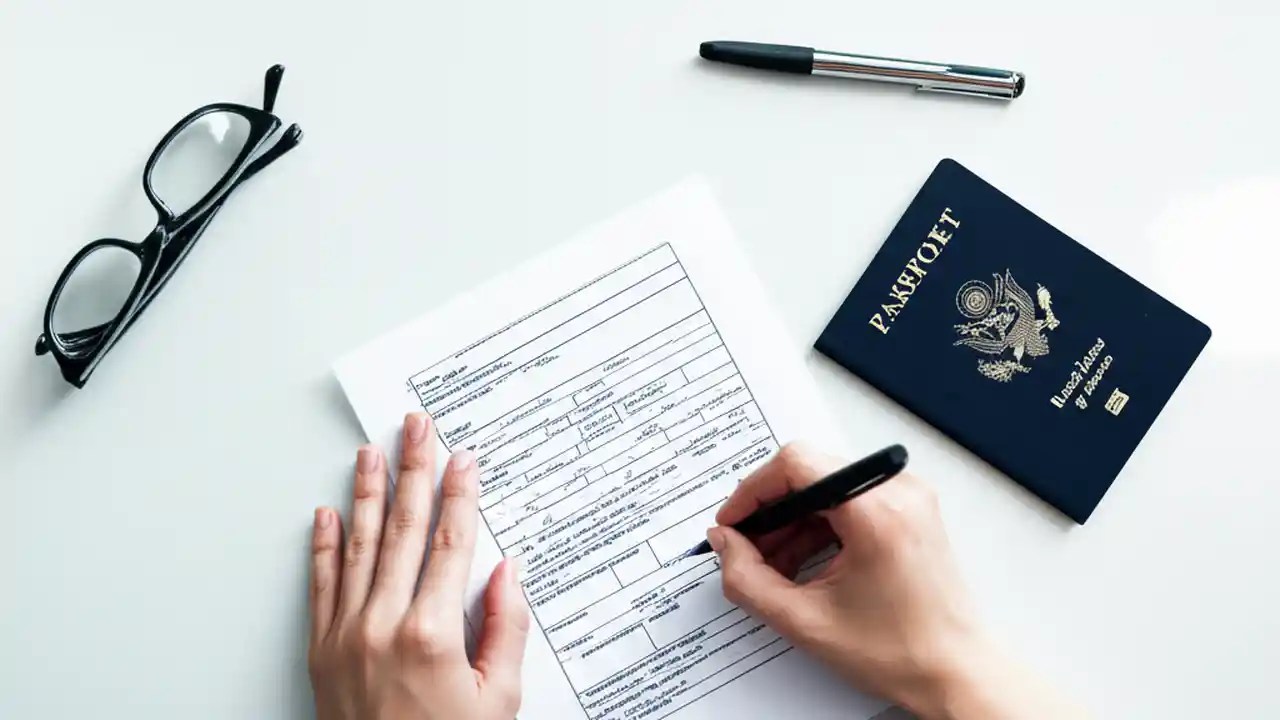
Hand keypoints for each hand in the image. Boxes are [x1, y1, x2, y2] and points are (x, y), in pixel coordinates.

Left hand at [308, 413, 528, 719]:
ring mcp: (346, 635)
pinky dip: (323, 546)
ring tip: (369, 452)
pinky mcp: (321, 650)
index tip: (463, 459)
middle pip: (401, 529)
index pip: (449, 543)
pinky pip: (321, 584)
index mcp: (432, 634)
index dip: (459, 494)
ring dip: (365, 492)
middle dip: (411, 470)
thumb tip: (507, 575)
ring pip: (358, 546)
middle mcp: (383, 625)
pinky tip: (326, 514)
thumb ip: (505, 631)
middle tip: (415, 427)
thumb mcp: (497, 701)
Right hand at [709, 443, 1085, 719]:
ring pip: (826, 486)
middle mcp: (898, 492)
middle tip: (748, 547)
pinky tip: (804, 562)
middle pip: (809, 471)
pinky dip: (818, 525)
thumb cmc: (901, 651)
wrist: (954, 670)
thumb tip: (725, 544)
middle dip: (770, 510)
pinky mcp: (908, 510)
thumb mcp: (805, 621)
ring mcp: (908, 498)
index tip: (735, 520)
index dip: (753, 491)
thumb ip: (748, 580)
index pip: (796, 463)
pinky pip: (848, 500)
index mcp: (877, 512)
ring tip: (775, 565)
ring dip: (792, 520)